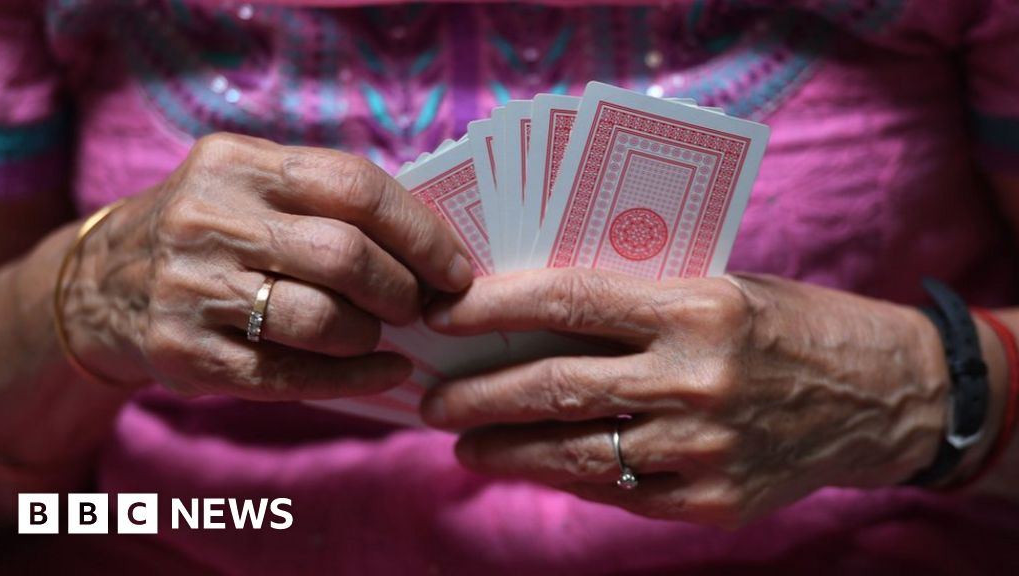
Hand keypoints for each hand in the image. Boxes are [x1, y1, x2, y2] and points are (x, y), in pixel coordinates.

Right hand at [65, 133, 472, 399]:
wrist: (100, 286)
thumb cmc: (211, 232)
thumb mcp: (250, 188)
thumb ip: (327, 201)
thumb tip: (434, 243)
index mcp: (238, 163)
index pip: (355, 186)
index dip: (421, 232)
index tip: (456, 267)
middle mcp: (209, 219)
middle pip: (345, 256)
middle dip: (403, 289)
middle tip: (419, 305)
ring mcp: (192, 289)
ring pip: (321, 320)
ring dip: (373, 334)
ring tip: (381, 333)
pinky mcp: (185, 354)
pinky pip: (290, 376)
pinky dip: (355, 378)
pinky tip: (385, 372)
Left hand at [420, 269, 948, 527]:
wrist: (880, 393)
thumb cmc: (789, 324)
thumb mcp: (719, 287)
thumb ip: (636, 302)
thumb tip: (533, 316)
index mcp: (698, 306)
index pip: (570, 299)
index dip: (495, 306)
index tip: (444, 313)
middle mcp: (698, 378)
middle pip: (556, 386)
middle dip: (478, 394)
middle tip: (432, 398)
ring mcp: (706, 448)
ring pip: (576, 450)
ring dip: (507, 450)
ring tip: (465, 443)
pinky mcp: (716, 501)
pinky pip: (618, 493)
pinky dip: (565, 478)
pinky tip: (533, 467)